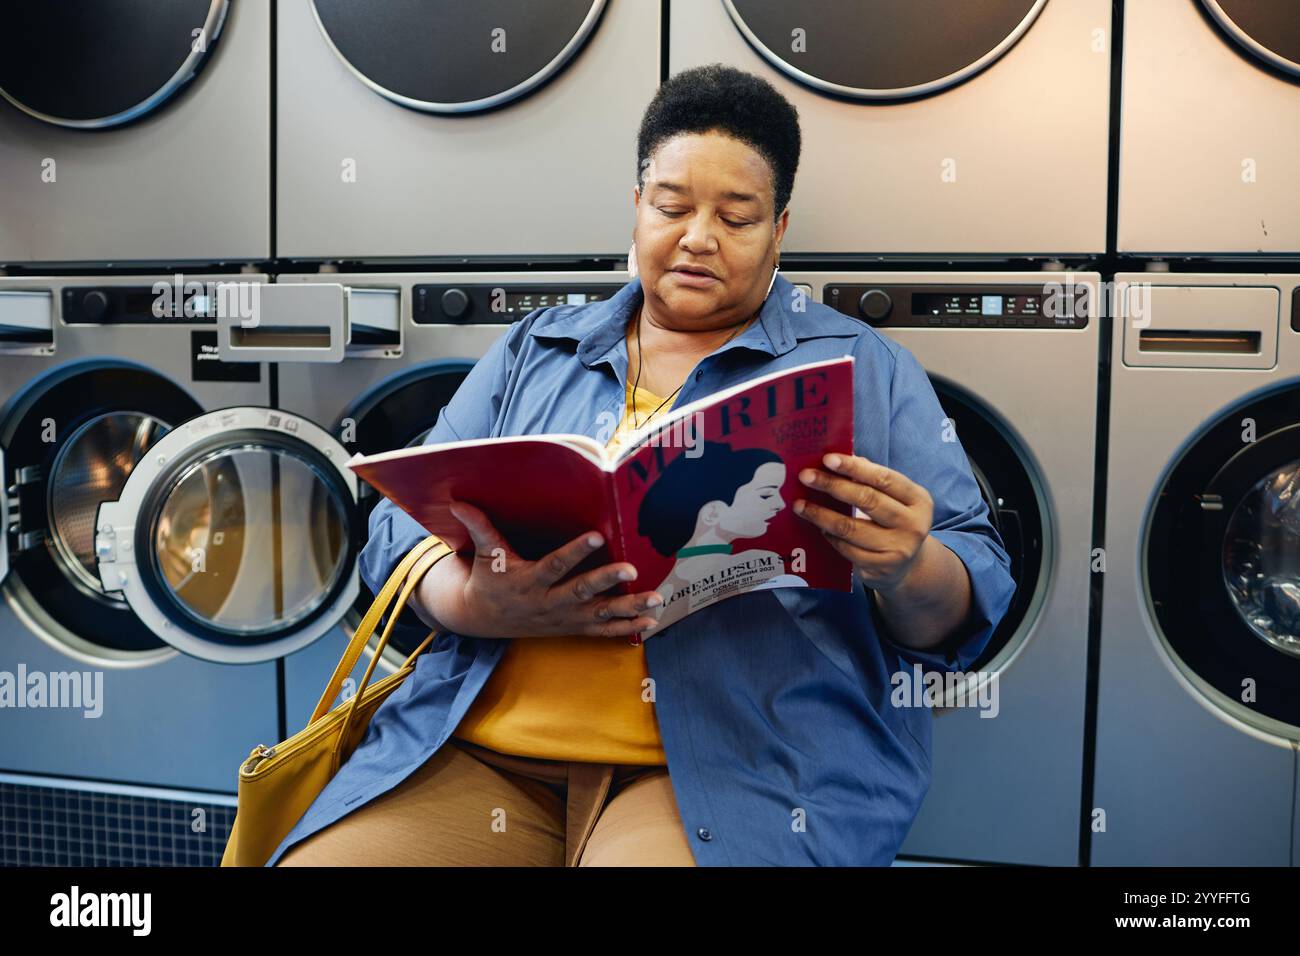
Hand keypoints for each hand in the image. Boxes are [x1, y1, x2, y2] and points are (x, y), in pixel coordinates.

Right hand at [418, 500, 664, 639]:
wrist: (482, 619)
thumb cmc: (487, 579)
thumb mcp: (484, 553)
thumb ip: (478, 526)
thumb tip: (457, 501)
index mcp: (529, 581)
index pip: (554, 565)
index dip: (575, 551)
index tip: (596, 535)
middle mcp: (548, 602)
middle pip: (581, 592)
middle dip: (607, 581)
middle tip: (631, 568)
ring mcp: (563, 618)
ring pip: (599, 614)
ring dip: (628, 608)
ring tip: (656, 600)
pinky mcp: (572, 628)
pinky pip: (602, 631)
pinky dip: (626, 629)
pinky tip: (651, 622)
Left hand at [792, 453, 933, 592]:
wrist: (908, 565)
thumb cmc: (894, 521)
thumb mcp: (894, 498)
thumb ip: (871, 478)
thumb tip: (836, 459)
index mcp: (918, 500)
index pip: (884, 478)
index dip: (854, 467)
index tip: (827, 459)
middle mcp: (913, 525)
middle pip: (867, 500)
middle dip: (832, 486)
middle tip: (806, 476)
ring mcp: (898, 549)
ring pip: (851, 528)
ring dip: (821, 514)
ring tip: (801, 505)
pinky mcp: (880, 568)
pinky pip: (847, 549)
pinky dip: (829, 536)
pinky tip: (818, 527)